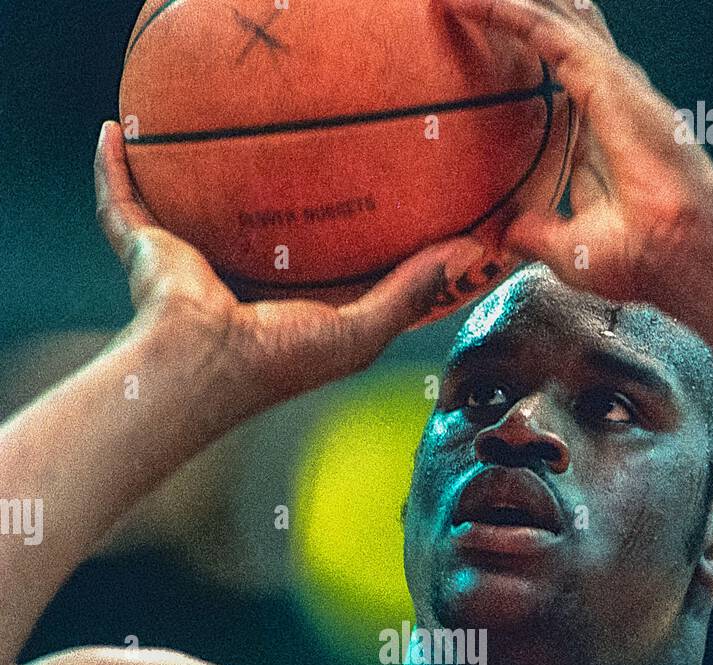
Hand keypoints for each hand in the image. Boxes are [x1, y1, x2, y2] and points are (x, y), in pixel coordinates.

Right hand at [95, 121, 485, 407]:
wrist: (204, 365)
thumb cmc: (280, 360)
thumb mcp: (361, 329)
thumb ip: (411, 292)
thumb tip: (472, 251)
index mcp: (286, 304)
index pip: (318, 260)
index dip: (341, 228)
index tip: (377, 191)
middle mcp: (236, 281)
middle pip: (253, 225)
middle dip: (268, 187)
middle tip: (302, 139)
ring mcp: (187, 266)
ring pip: (187, 206)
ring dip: (186, 171)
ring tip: (202, 124)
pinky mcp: (146, 250)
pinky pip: (121, 200)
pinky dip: (113, 169)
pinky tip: (116, 129)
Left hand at [441, 0, 712, 307]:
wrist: (683, 259)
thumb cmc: (643, 261)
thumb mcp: (569, 250)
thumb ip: (536, 233)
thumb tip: (503, 234)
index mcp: (603, 130)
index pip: (559, 74)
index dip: (525, 50)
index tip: (480, 36)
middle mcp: (610, 97)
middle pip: (559, 32)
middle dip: (518, 8)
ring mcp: (612, 84)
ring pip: (555, 20)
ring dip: (509, 3)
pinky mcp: (607, 82)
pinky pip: (550, 35)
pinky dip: (511, 14)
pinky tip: (476, 1)